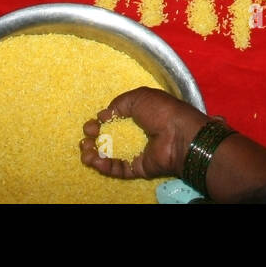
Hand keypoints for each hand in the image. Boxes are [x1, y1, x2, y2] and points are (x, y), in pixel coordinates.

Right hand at [80, 87, 209, 179]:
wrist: (179, 136)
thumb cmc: (161, 112)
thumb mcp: (139, 97)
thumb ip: (119, 104)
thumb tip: (103, 115)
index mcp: (139, 116)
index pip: (114, 121)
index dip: (100, 123)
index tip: (91, 123)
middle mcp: (137, 134)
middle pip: (110, 138)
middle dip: (94, 138)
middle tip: (86, 137)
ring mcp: (137, 152)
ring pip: (111, 155)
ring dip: (95, 154)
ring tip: (85, 151)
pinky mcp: (138, 168)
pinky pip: (118, 169)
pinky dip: (105, 166)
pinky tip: (95, 160)